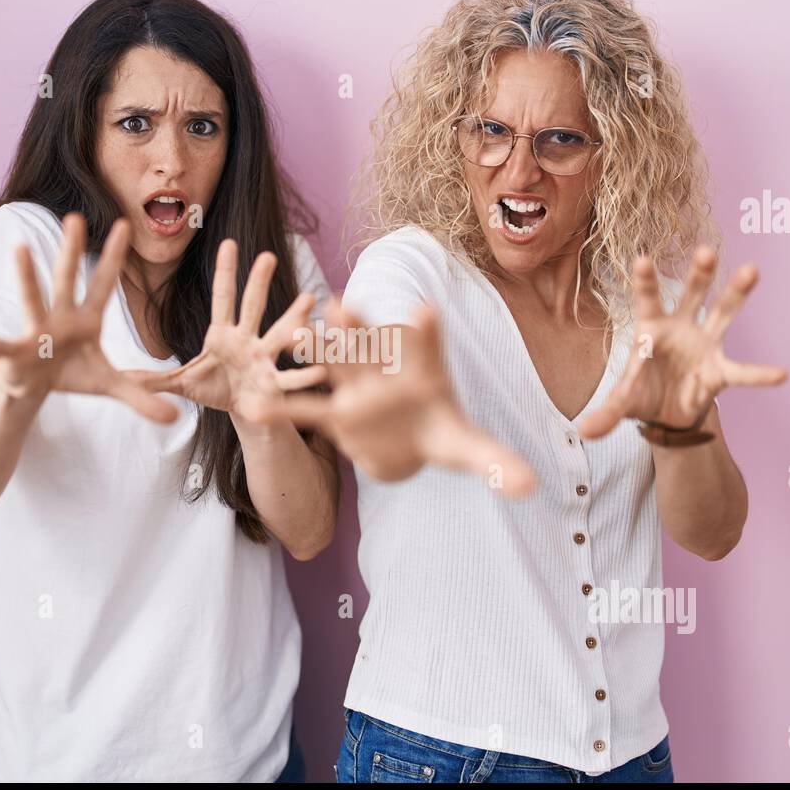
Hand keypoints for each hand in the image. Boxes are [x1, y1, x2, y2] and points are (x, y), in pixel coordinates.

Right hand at [0, 212, 178, 423]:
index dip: (115, 257)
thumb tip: (176, 418)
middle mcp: (61, 317)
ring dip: (28, 276)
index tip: (126, 224)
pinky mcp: (18, 353)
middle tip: (75, 217)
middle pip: (68, 279)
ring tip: (21, 247)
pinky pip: (3, 347)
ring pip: (34, 299)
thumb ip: (142, 397)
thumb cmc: (74, 374)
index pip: (105, 284)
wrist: (36, 387)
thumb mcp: (111, 386)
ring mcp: (37, 331)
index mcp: (88, 320)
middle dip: (72, 251)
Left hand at [146, 238, 327, 423]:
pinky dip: (302, 376)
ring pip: (280, 334)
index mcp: (223, 334)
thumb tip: (120, 376)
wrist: (246, 413)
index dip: (225, 272)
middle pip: (252, 306)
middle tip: (267, 256)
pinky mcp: (274, 384)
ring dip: (294, 318)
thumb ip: (152, 379)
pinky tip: (319, 370)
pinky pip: (289, 378)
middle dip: (258, 282)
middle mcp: (247, 339)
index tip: (228, 243)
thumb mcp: (181, 383)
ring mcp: (264, 359)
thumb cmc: (215, 389)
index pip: (223, 298)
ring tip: (310, 299)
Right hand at [252, 301, 536, 497]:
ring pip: (336, 368)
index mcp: (423, 373)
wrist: (409, 443)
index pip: (427, 348)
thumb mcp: (468, 449)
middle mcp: (388, 375)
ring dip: (318, 354)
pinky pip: (309, 412)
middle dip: (358, 329)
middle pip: (372, 348)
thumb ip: (495, 462)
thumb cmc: (440, 433)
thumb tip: (532, 486)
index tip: (426, 311)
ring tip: (298, 337)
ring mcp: (358, 392)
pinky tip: (257, 409)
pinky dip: (285, 411)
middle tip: (343, 303)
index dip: (427, 332)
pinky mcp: (337, 417)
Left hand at [576, 245, 787, 439]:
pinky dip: (759, 374)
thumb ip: (607, 412)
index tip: (641, 259)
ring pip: (723, 313)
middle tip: (707, 251)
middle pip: (692, 295)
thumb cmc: (640, 392)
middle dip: (700, 274)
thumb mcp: (622, 401)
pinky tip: (781, 374)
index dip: (645, 281)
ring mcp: (704, 345)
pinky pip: (742, 372)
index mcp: (651, 329)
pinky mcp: (719, 370)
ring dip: (736, 293)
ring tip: (751, 270)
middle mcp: (681, 328)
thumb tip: (584, 432)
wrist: (664, 413)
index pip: (647, 300)